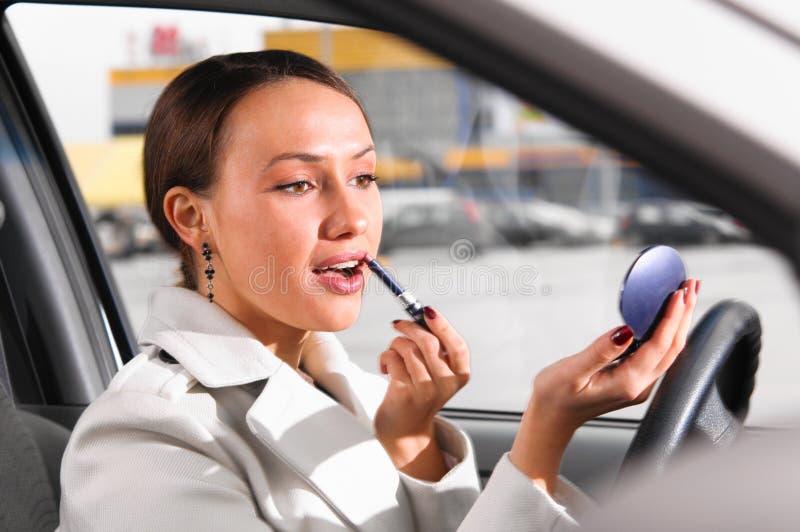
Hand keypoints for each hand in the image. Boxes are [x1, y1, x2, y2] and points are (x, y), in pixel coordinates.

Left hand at [374, 306, 469, 480]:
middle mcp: (445, 384)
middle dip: (409, 327)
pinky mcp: (403, 394)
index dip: (443, 325)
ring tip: (393, 354)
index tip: (428, 311)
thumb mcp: (438, 372)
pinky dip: (385, 357)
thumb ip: (435, 347)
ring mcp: (425, 391)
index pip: (457, 346)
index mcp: (459, 375)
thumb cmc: (420, 392)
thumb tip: (422, 315)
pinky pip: (392, 359)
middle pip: (428, 342)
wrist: (406, 429)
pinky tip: (386, 366)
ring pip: (406, 348)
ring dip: (395, 344)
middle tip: (398, 324)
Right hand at [510, 279, 699, 493]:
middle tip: (690, 285)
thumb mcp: (572, 371)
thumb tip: (625, 331)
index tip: (677, 294)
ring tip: (686, 295)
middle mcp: (640, 386)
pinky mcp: (634, 380)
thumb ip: (600, 351)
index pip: (659, 345)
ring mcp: (640, 384)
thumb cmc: (556, 396)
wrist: (552, 417)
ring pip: (670, 350)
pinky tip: (667, 318)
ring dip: (679, 322)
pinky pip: (659, 353)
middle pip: (673, 346)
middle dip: (684, 314)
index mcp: (628, 383)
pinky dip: (667, 331)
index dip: (671, 318)